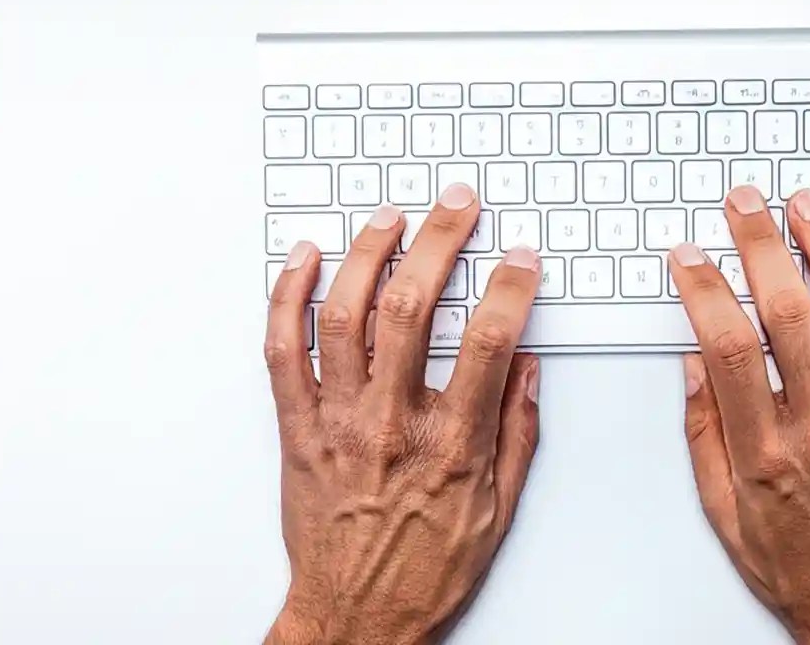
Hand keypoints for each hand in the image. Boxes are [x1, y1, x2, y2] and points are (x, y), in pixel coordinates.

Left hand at [262, 185, 541, 644]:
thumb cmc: (426, 569)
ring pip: (344, 316)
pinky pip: (282, 350)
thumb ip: (516, 430)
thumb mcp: (499, 508)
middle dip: (439, 242)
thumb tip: (526, 364)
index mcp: (451, 444)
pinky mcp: (296, 428)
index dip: (510, 286)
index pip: (487, 341)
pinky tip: (306, 260)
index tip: (522, 257)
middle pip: (410, 308)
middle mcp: (390, 424)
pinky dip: (289, 296)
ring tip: (391, 218)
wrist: (355, 617)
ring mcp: (337, 422)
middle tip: (458, 206)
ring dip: (368, 253)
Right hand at [671, 185, 809, 644]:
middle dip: (761, 244)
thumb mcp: (724, 511)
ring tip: (806, 208)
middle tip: (745, 203)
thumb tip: (696, 362)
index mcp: (765, 451)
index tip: (689, 256)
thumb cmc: (797, 563)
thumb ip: (705, 433)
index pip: (728, 346)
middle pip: (788, 313)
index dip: (704, 288)